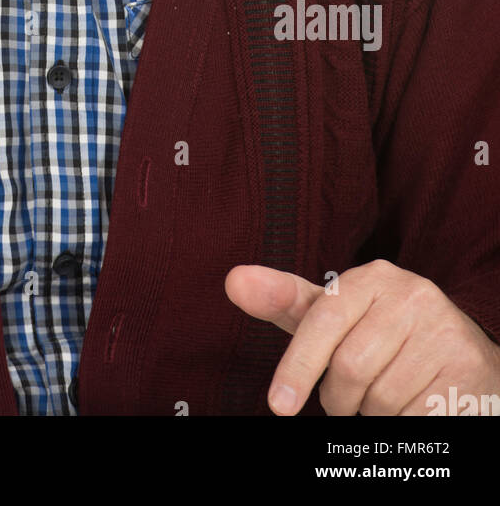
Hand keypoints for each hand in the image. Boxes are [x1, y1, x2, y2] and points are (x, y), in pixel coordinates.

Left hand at [224, 259, 499, 415]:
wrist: (461, 352)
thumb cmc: (381, 334)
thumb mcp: (335, 314)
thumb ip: (286, 302)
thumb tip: (233, 280)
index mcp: (373, 277)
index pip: (321, 321)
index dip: (297, 366)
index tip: (278, 406)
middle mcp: (412, 294)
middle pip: (348, 368)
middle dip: (339, 397)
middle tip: (348, 397)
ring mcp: (444, 331)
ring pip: (380, 398)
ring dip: (371, 412)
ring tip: (384, 396)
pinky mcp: (467, 368)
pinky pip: (413, 416)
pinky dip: (402, 422)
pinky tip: (411, 404)